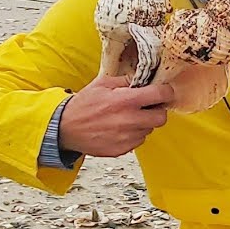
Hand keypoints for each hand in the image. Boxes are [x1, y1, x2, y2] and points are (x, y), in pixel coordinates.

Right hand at [57, 74, 174, 157]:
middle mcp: (128, 120)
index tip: (164, 91)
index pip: (161, 94)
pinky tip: (120, 128)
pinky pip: (138, 141)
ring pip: (149, 130)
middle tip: (148, 107)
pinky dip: (133, 135)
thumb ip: (125, 80)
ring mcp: (126, 137)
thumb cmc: (82, 106)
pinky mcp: (122, 149)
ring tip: (127, 117)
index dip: (166, 92)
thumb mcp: (102, 84)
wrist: (64, 129)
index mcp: (125, 100)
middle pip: (161, 117)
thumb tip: (144, 79)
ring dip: (144, 123)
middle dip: (157, 111)